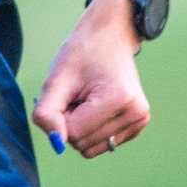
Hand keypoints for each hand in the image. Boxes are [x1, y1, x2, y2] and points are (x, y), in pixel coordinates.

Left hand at [31, 0, 149, 157]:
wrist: (109, 37)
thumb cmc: (82, 53)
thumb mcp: (56, 78)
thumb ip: (47, 112)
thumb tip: (56, 144)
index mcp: (118, 99)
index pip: (73, 134)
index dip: (61, 115)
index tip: (68, 93)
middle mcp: (135, 113)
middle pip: (82, 144)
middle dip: (71, 122)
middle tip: (78, 94)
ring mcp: (140, 121)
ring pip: (91, 148)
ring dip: (82, 126)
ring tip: (88, 98)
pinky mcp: (138, 125)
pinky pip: (102, 145)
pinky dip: (93, 128)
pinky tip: (98, 104)